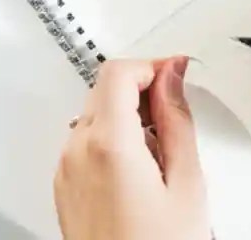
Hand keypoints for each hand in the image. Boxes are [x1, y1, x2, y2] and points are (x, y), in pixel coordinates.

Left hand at [54, 58, 210, 239]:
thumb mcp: (187, 185)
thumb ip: (178, 123)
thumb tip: (173, 81)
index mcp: (107, 144)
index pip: (119, 73)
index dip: (152, 65)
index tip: (176, 71)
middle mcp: (76, 152)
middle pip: (103, 91)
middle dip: (141, 90)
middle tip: (176, 108)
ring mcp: (65, 170)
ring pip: (93, 117)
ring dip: (126, 118)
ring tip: (163, 153)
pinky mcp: (63, 187)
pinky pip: (85, 145)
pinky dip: (112, 142)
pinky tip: (141, 171)